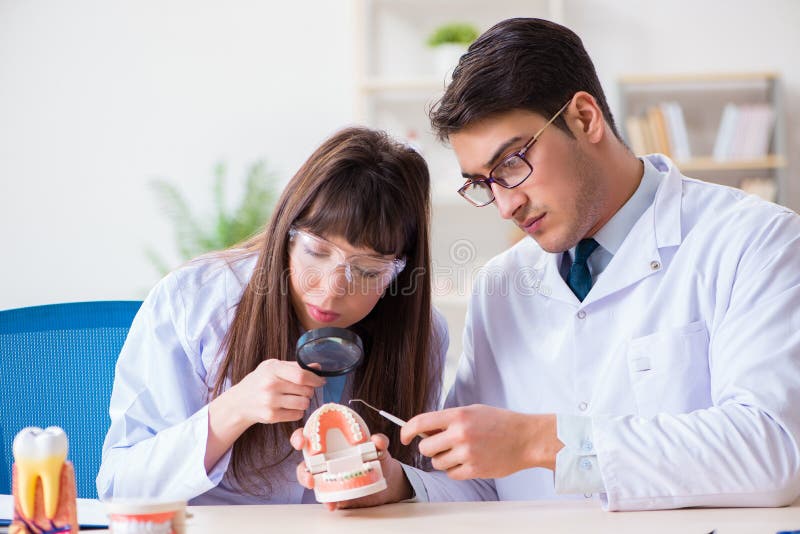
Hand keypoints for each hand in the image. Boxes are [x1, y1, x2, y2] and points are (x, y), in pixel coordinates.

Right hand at [223, 359, 325, 425]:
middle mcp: (271, 385)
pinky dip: (297, 411)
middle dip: (309, 390)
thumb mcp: (273, 367)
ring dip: (304, 401)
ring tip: (295, 398)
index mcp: (273, 369)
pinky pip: (297, 415)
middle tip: (303, 390)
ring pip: (304, 403)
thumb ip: (295, 366)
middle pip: (305, 390)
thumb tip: (318, 367)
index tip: (320, 381)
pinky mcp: (271, 416)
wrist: (239, 402)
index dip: (315, 379)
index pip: (302, 375)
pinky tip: (289, 407)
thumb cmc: (259, 381)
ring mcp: (270, 402)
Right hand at [291, 429, 412, 510]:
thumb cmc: (377, 457)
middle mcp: (326, 459)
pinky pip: (325, 497)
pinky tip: (332, 503)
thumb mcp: (379, 447)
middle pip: (305, 461)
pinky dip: (327, 501)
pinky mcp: (333, 491)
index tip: (301, 442)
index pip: (310, 435)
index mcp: (333, 442)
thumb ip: (379, 441)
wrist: (386, 479)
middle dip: (302, 469)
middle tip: (309, 476)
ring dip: (310, 486)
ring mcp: (328, 476)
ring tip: (318, 490)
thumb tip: (377, 440)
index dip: (300, 437)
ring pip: (310, 480)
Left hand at [400, 405, 562, 479]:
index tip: (404, 436)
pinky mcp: (474, 470)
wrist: (526, 438)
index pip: (420, 422)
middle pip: (425, 448)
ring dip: (443, 460)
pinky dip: (455, 470)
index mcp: (458, 415)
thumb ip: (448, 419)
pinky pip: (451, 474)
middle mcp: (460, 434)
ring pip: (437, 463)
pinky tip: (468, 461)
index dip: (407, 430)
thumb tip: (423, 430)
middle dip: (430, 448)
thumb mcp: (473, 411)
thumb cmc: (499, 422)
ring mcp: (467, 453)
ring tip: (459, 452)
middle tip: (442, 445)